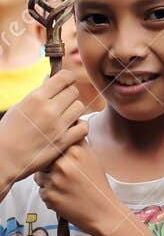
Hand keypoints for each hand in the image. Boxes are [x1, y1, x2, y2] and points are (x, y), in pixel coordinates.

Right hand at [0, 72, 87, 187]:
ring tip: (65, 116)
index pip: (64, 78)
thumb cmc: (9, 131)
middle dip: (69, 95)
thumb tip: (51, 80)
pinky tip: (71, 128)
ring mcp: (58, 126)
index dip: (68, 78)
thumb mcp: (20, 107)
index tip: (66, 82)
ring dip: (74, 110)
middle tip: (62, 102)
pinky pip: (83, 126)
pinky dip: (80, 126)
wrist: (4, 157)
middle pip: (74, 91)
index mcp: (35, 98)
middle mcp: (49, 110)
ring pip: (80, 107)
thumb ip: (38, 95)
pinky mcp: (65, 141)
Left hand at [35, 142, 120, 235]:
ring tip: (67, 188)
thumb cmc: (98, 187)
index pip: (56, 142)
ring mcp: (56, 180)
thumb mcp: (94, 159)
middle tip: (66, 177)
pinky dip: (51, 195)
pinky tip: (65, 197)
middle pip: (45, 160)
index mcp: (77, 151)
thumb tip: (66, 131)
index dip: (56, 150)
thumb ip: (78, 145)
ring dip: (49, 182)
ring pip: (40, 176)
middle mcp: (65, 163)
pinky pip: (42, 191)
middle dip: (51, 168)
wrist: (103, 213)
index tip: (61, 156)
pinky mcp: (49, 195)